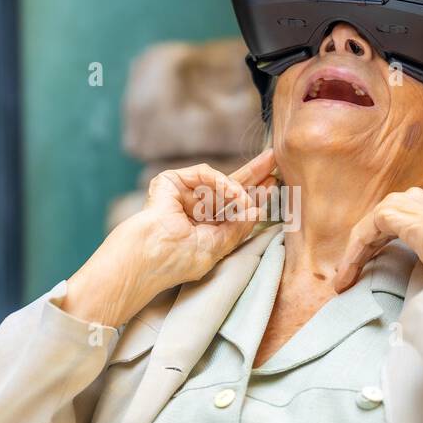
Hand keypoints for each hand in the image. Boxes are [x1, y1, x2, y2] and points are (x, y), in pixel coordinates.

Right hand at [62, 149, 276, 326]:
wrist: (148, 257)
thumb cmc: (176, 261)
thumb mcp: (217, 246)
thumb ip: (237, 228)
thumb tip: (258, 210)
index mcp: (204, 228)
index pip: (233, 209)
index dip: (254, 197)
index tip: (274, 184)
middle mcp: (193, 209)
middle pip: (229, 188)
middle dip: (253, 175)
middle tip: (273, 160)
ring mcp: (181, 194)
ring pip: (220, 181)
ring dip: (242, 187)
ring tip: (259, 191)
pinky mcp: (171, 181)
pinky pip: (205, 174)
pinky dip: (223, 182)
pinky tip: (236, 193)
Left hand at [333, 187, 422, 291]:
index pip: (410, 224)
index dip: (387, 249)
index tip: (377, 276)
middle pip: (387, 226)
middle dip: (367, 253)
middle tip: (352, 280)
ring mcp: (410, 202)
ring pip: (373, 229)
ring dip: (357, 256)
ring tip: (345, 283)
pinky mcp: (391, 210)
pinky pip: (365, 232)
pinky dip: (354, 255)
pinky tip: (347, 277)